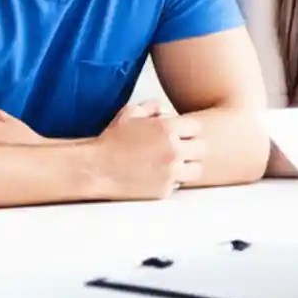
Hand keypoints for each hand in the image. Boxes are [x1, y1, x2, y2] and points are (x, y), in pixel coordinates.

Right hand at [92, 101, 206, 199]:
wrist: (95, 168)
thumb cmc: (112, 140)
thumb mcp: (131, 113)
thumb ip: (154, 106)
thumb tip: (169, 111)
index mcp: (168, 128)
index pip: (196, 127)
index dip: (187, 131)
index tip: (180, 135)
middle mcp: (174, 150)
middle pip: (202, 148)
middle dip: (191, 148)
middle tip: (179, 150)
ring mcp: (170, 172)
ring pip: (196, 169)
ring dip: (187, 166)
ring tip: (172, 165)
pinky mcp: (164, 191)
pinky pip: (178, 185)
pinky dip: (171, 181)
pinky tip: (156, 177)